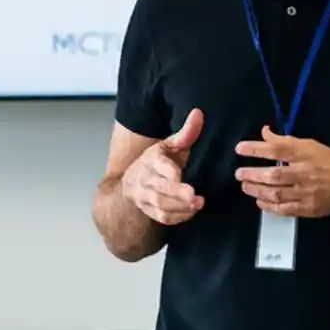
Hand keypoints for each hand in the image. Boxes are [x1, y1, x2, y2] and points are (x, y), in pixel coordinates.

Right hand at [122, 109, 205, 225]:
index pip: (159, 167)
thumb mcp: (169, 145)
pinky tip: (190, 212)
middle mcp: (145, 179)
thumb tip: (198, 112)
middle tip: (197, 199)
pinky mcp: (148, 210)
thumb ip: (186, 133)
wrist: (131, 183)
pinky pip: (161, 217)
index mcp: (152, 160)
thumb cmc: (157, 162)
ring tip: (197, 205)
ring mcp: (144, 197)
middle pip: (159, 190)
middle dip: (178, 195)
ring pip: (160, 206)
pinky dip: (176, 217)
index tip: (184, 179)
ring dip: (179, 208)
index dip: (171, 174)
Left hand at [234, 126, 329, 217]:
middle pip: (274, 175)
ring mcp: (306, 193)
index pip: (276, 149)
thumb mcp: (310, 145)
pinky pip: (284, 209)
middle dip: (253, 174)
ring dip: (257, 190)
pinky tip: (259, 201)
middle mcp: (305, 173)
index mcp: (305, 154)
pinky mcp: (308, 208)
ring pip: (276, 193)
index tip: (239, 148)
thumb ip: (286, 140)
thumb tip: (264, 132)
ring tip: (245, 185)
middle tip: (238, 173)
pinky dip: (269, 206)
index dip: (256, 149)